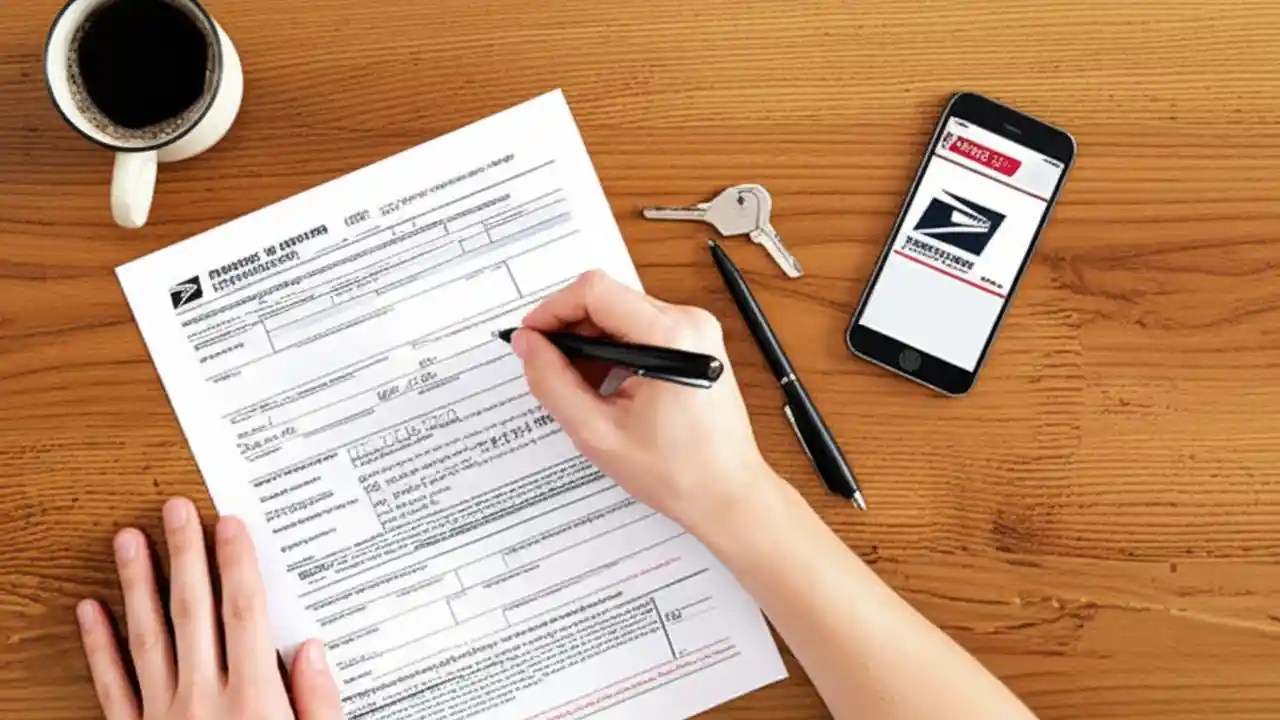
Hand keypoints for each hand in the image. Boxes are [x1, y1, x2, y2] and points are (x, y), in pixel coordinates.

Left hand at [75, 498, 341, 719]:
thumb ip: (319, 705)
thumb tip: (313, 649)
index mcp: (256, 701)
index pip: (245, 614)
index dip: (238, 564)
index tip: (230, 523)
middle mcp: (205, 701)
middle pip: (194, 612)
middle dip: (185, 556)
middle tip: (175, 510)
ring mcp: (163, 719)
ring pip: (147, 638)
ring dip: (136, 585)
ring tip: (127, 541)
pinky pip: (111, 687)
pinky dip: (99, 647)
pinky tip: (90, 612)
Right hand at [511, 271, 778, 530]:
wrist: (728, 493)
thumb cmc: (678, 472)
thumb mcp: (597, 431)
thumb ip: (553, 381)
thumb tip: (527, 344)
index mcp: (671, 336)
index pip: (595, 291)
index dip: (553, 310)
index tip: (531, 338)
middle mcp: (690, 322)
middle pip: (608, 298)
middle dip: (570, 329)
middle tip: (548, 368)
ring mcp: (697, 331)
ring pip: (622, 313)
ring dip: (592, 342)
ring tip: (580, 387)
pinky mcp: (696, 343)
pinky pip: (641, 329)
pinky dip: (614, 350)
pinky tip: (605, 387)